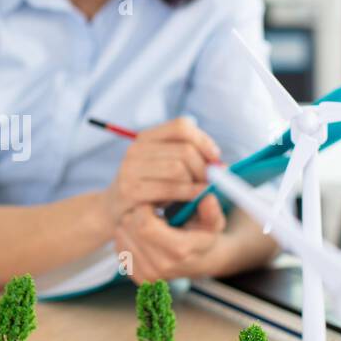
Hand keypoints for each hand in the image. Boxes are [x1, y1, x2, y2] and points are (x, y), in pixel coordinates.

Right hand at [101, 116, 221, 224]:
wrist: (118, 213)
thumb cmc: (151, 189)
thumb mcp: (167, 168)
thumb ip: (191, 159)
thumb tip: (222, 164)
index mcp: (146, 138)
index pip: (181, 127)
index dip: (204, 141)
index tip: (215, 158)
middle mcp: (136, 150)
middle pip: (184, 150)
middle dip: (204, 167)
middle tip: (212, 181)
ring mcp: (130, 169)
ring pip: (178, 168)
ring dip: (197, 181)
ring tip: (202, 190)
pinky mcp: (131, 190)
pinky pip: (170, 188)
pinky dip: (190, 193)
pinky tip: (196, 197)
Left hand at [114, 194, 226, 282]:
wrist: (199, 262)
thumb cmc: (203, 236)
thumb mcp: (212, 222)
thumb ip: (211, 210)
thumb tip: (207, 197)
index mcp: (180, 250)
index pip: (145, 225)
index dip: (144, 209)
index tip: (153, 204)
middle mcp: (162, 267)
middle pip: (130, 229)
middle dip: (135, 213)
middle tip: (147, 211)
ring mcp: (149, 276)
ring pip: (121, 237)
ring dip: (128, 225)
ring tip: (145, 223)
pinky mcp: (139, 279)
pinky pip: (118, 249)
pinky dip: (125, 238)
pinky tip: (141, 237)